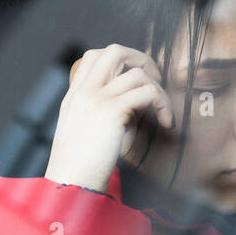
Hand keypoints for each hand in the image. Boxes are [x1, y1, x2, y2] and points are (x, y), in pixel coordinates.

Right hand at [44, 44, 174, 193]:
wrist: (70, 183)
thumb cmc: (81, 165)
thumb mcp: (82, 130)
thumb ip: (100, 112)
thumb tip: (135, 104)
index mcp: (75, 94)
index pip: (94, 56)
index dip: (121, 60)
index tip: (136, 80)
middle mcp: (84, 91)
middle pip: (115, 51)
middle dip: (142, 60)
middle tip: (154, 82)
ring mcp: (96, 98)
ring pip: (138, 73)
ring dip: (158, 88)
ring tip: (161, 109)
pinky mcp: (111, 111)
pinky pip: (148, 92)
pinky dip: (163, 103)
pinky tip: (165, 121)